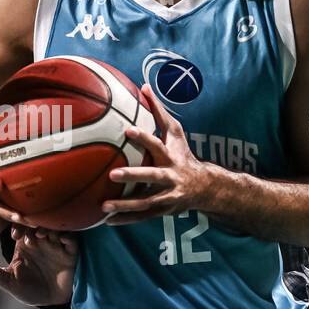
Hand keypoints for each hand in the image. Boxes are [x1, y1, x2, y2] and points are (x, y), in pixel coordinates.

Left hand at [0, 226, 77, 306]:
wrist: (50, 303)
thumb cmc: (27, 290)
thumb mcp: (7, 281)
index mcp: (24, 242)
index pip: (21, 224)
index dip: (19, 225)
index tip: (16, 236)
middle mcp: (40, 240)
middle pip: (39, 221)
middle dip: (35, 223)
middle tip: (31, 233)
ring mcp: (56, 245)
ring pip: (55, 227)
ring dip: (51, 228)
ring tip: (44, 236)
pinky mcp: (70, 253)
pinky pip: (72, 239)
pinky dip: (68, 237)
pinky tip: (62, 241)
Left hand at [101, 84, 213, 224]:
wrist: (204, 187)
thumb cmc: (183, 155)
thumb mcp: (175, 133)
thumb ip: (159, 112)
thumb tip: (144, 86)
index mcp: (171, 157)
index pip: (157, 145)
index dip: (144, 138)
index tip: (127, 131)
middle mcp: (171, 177)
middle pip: (153, 176)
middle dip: (134, 176)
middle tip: (112, 174)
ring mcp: (167, 196)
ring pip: (146, 202)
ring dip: (125, 206)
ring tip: (103, 206)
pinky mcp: (162, 211)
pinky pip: (142, 217)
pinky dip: (125, 220)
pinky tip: (107, 222)